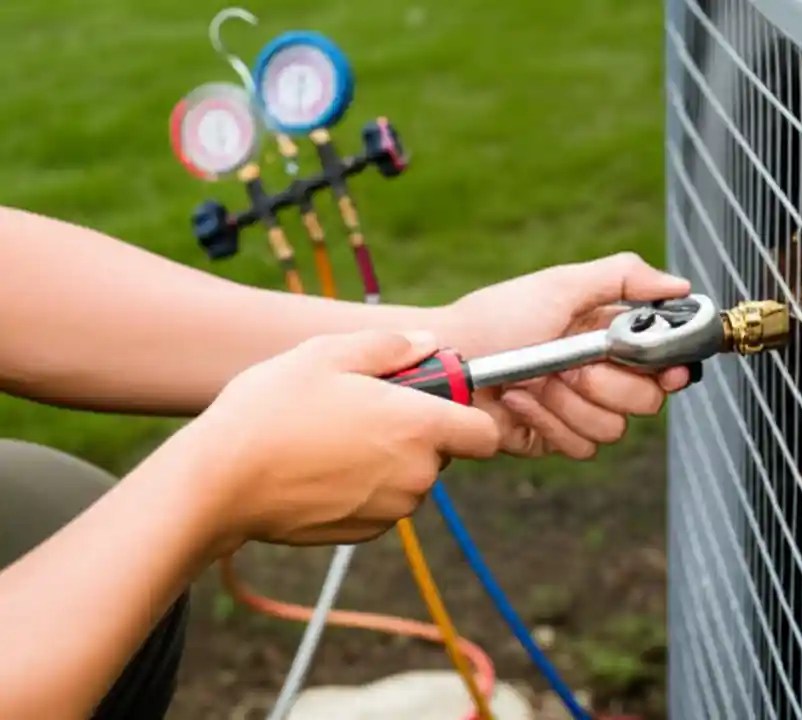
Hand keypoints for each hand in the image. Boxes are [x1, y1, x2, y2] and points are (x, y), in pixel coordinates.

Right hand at [165, 330, 500, 548]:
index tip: (436, 400)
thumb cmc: (271, 410)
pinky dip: (362, 487)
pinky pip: (380, 503)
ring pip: (409, 479)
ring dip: (387, 460)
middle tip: (364, 409)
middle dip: (416, 432)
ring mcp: (390, 510)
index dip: (468, 416)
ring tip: (331, 436)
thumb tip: (429, 344)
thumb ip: (389, 346)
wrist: (219, 482)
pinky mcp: (363, 532)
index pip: (485, 435)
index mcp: (419, 427)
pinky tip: (319, 467)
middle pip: (442, 453)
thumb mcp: (326, 355)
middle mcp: (415, 475)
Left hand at [445, 252, 694, 458]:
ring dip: (571, 404)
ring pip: (613, 429)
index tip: (667, 370)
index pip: (664, 362)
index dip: (671, 369)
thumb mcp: (560, 285)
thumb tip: (679, 286)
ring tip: (537, 380)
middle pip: (646, 401)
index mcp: (608, 337)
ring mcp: (577, 410)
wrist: (448, 363)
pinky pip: (579, 447)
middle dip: (608, 384)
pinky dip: (547, 422)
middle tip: (573, 364)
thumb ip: (624, 277)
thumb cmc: (495, 318)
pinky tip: (521, 400)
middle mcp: (599, 375)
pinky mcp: (554, 439)